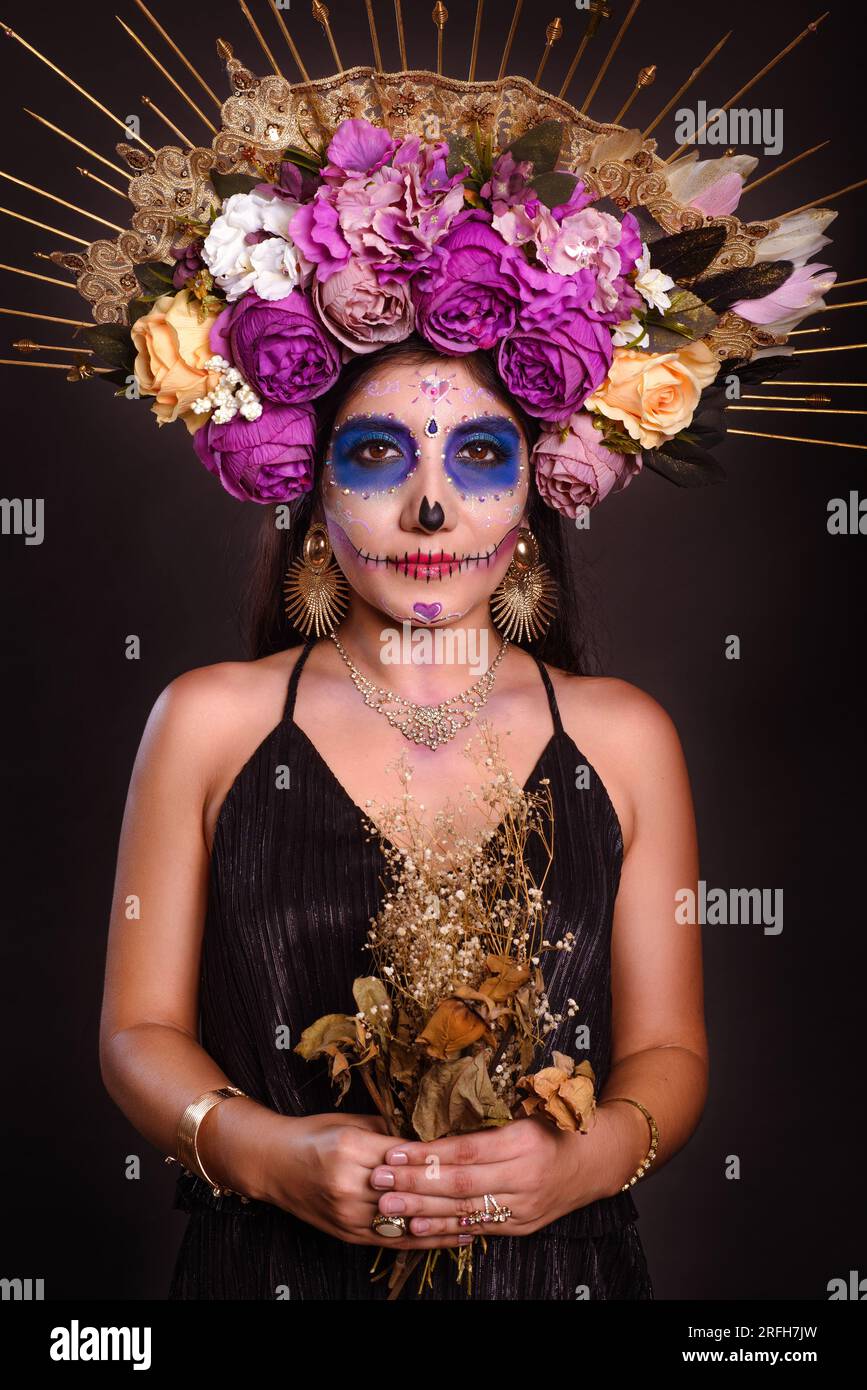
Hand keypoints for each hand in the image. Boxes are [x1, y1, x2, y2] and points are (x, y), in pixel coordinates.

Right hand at [261, 1112, 474, 1250]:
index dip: (441, 1157)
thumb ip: (389, 1130)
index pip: (407, 1155)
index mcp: (351, 1147)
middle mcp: (349, 1183)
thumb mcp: (351, 1121)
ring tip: (483, 1218)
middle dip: (450, 1192)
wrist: (273, 1163)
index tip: (474, 1155)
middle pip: (410, 1190)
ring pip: (406, 1219)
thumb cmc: (314, 1134)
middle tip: (490, 1189)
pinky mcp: (347, 1234)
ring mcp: (347, 1212)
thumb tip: (429, 1134)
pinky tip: (452, 1237)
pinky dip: (425, 1239)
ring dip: (445, 1221)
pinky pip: (393, 1240)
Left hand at [369, 1108, 631, 1240]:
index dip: (427, 1152)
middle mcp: (524, 1177)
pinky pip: (479, 1228)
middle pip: (459, 1184)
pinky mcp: (522, 1226)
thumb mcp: (528, 1107)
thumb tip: (435, 1106)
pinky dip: (446, 1228)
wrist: (599, 1159)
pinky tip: (419, 1226)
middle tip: (378, 1180)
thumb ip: (487, 1112)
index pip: (465, 1150)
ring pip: (465, 1210)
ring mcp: (524, 1207)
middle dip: (414, 1183)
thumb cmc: (557, 1123)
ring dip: (422, 1209)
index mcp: (523, 1141)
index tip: (392, 1149)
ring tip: (389, 1206)